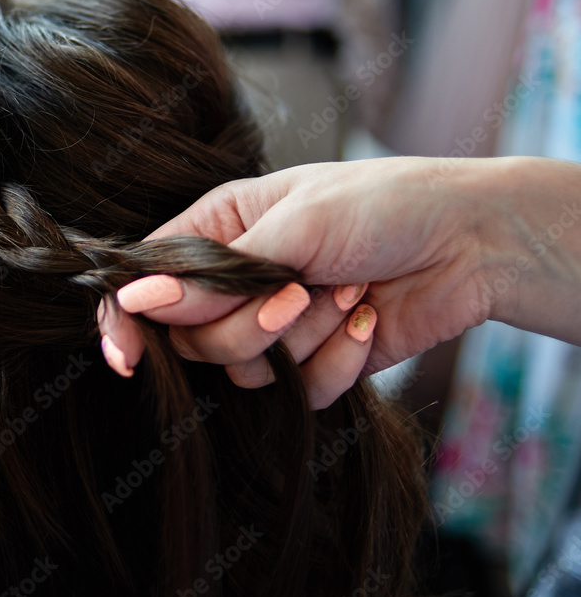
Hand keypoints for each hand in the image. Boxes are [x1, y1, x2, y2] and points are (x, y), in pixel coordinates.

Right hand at [99, 156, 580, 408]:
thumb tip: (137, 299)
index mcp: (217, 233)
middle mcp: (235, 284)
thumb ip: (213, 273)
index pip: (146, 283)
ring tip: (349, 291)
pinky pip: (297, 391)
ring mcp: (273, 327)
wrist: (470, 242)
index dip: (128, 320)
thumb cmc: (381, 206)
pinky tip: (367, 318)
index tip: (126, 357)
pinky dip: (337, 361)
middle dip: (249, 325)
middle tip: (300, 292)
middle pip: (193, 340)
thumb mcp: (291, 225)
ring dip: (304, 337)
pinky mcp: (311, 363)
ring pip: (243, 370)